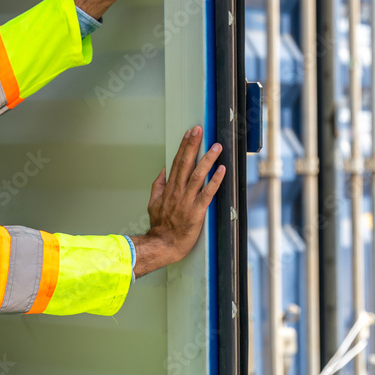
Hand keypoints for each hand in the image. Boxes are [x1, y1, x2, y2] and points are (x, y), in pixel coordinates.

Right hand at [131, 126, 224, 277]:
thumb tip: (163, 170)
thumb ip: (158, 185)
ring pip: (197, 175)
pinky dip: (215, 181)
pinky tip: (221, 170)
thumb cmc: (160, 225)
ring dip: (207, 159)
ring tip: (216, 146)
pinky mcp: (197, 211)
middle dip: (193, 145)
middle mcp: (178, 191)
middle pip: (186, 163)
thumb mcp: (153, 202)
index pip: (177, 162)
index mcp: (169, 188)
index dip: (184, 146)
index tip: (189, 132)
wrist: (163, 244)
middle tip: (200, 130)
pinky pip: (207, 193)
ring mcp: (187, 201)